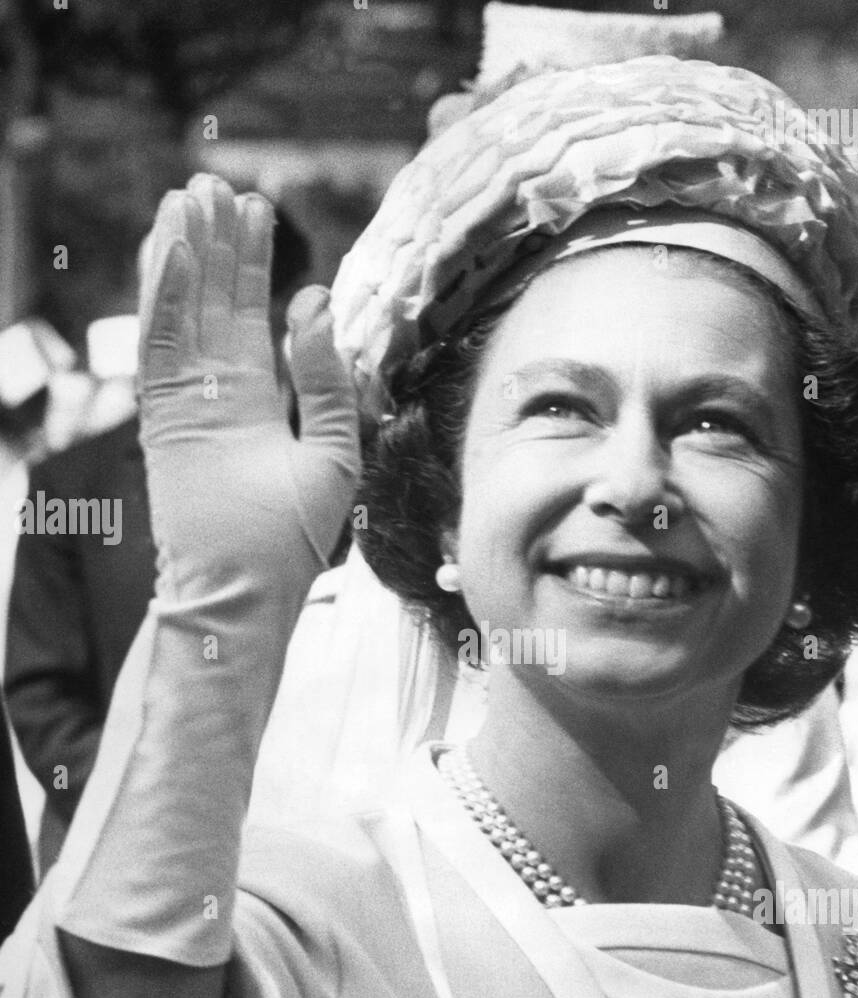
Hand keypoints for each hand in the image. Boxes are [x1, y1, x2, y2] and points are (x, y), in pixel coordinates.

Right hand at [138, 174, 357, 607]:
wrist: (250, 590)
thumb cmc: (295, 539)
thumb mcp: (334, 451)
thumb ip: (327, 382)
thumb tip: (313, 304)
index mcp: (257, 404)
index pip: (251, 318)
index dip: (254, 266)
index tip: (259, 210)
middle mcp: (216, 396)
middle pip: (213, 304)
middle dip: (217, 246)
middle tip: (217, 184)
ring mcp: (185, 405)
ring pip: (181, 313)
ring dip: (185, 255)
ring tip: (191, 196)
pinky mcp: (162, 417)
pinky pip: (160, 343)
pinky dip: (165, 294)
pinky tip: (176, 246)